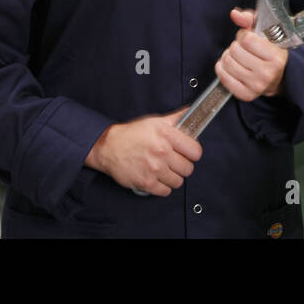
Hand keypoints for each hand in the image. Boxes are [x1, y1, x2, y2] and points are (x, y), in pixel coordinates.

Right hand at [85, 108, 202, 196]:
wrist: (108, 146)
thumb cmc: (131, 134)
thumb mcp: (154, 121)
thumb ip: (175, 118)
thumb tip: (190, 111)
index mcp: (166, 135)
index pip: (195, 151)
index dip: (192, 153)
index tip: (187, 153)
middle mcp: (162, 152)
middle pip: (188, 169)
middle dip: (182, 166)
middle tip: (174, 162)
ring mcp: (154, 169)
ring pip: (178, 182)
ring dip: (173, 177)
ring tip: (165, 170)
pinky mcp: (146, 183)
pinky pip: (166, 192)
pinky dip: (162, 187)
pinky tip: (157, 178)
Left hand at [214, 8, 289, 100]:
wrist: (277, 78)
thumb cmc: (269, 51)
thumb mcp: (264, 31)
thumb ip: (249, 19)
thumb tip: (235, 14)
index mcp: (276, 57)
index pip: (247, 39)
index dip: (244, 35)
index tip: (248, 38)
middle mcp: (268, 73)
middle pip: (235, 50)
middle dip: (236, 46)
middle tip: (243, 49)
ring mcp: (257, 86)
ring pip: (227, 62)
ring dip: (229, 56)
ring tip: (238, 57)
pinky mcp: (246, 95)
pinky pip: (223, 77)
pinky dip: (222, 69)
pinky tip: (231, 66)